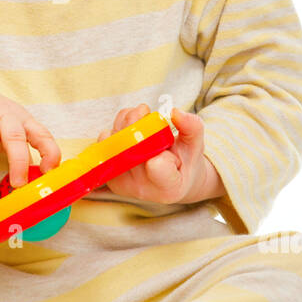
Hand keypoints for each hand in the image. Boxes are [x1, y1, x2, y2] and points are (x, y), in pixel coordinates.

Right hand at [0, 74, 60, 205]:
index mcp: (22, 119)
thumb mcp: (9, 128)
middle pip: (15, 138)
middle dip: (18, 165)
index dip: (49, 152)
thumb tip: (30, 188)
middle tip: (18, 187)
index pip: (41, 134)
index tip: (49, 172)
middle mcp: (4, 115)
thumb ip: (20, 152)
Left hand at [96, 104, 220, 205]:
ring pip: (114, 142)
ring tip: (140, 120)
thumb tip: (175, 112)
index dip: (157, 145)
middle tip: (146, 113)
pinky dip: (116, 130)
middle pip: (131, 149)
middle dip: (136, 122)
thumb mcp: (196, 145)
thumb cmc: (186, 163)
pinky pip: (105, 144)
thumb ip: (192, 127)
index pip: (156, 166)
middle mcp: (143, 189)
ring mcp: (123, 184)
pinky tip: (130, 129)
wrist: (172, 180)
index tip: (165, 140)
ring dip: (124, 122)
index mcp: (169, 187)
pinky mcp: (110, 176)